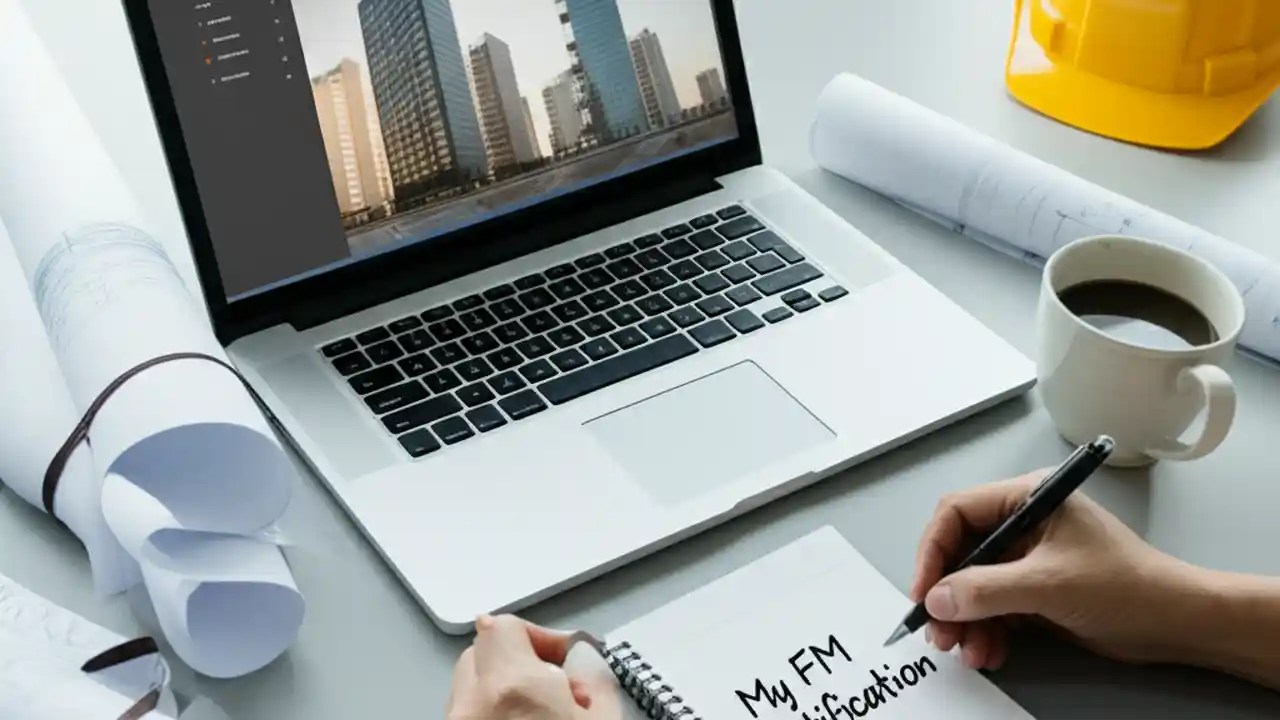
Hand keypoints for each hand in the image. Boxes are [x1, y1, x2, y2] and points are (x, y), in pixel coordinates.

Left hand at [446, 614, 622, 719]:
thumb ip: (594, 680)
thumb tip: (587, 665)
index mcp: (513, 688)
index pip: (505, 626)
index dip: (540, 635)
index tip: (563, 655)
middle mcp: (473, 706)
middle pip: (481, 650)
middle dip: (517, 658)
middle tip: (552, 681)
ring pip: (469, 685)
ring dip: (501, 686)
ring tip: (537, 708)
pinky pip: (467, 711)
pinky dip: (489, 710)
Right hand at [911, 471, 1199, 670]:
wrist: (1176, 624)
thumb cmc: (1124, 586)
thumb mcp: (1049, 584)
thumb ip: (987, 590)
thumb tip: (936, 600)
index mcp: (1028, 499)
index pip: (958, 513)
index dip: (933, 551)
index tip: (924, 592)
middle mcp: (1023, 522)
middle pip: (961, 553)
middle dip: (948, 596)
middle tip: (939, 632)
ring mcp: (1028, 558)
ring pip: (973, 586)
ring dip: (965, 621)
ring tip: (968, 651)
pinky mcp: (1034, 590)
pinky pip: (993, 608)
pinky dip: (986, 631)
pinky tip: (989, 652)